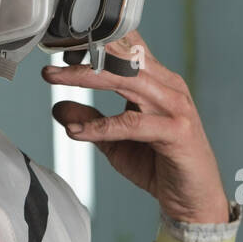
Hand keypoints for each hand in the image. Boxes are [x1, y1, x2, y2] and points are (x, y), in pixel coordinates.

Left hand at [43, 32, 229, 223]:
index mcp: (158, 82)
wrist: (193, 200)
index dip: (94, 41)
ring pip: (127, 81)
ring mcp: (176, 108)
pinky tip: (78, 132)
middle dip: (83, 58)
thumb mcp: (116, 142)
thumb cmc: (161, 167)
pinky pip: (132, 124)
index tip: (60, 46)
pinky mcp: (177, 132)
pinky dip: (102, 126)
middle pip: (123, 60)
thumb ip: (92, 121)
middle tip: (49, 66)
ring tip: (56, 80)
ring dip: (87, 78)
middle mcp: (169, 88)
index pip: (127, 48)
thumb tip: (59, 107)